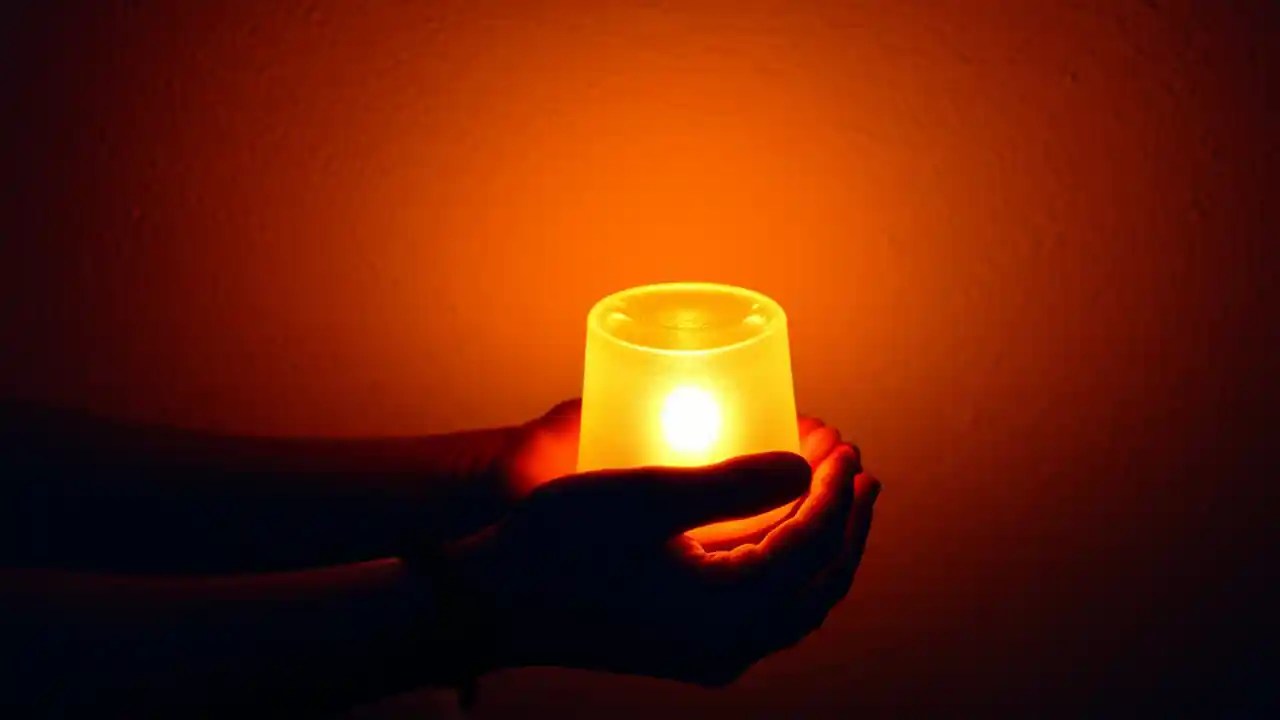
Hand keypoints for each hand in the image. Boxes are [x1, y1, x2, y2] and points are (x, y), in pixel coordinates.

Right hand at [444, 400, 880, 685]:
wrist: (495, 599)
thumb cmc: (558, 543)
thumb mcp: (647, 497)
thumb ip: (733, 483)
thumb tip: (806, 468)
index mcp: (729, 612)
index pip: (812, 546)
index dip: (835, 490)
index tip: (843, 444)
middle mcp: (729, 645)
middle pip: (819, 583)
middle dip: (844, 521)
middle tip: (855, 468)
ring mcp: (710, 652)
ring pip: (795, 601)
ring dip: (821, 546)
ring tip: (836, 496)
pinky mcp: (689, 644)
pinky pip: (764, 609)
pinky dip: (786, 566)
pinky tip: (779, 532)